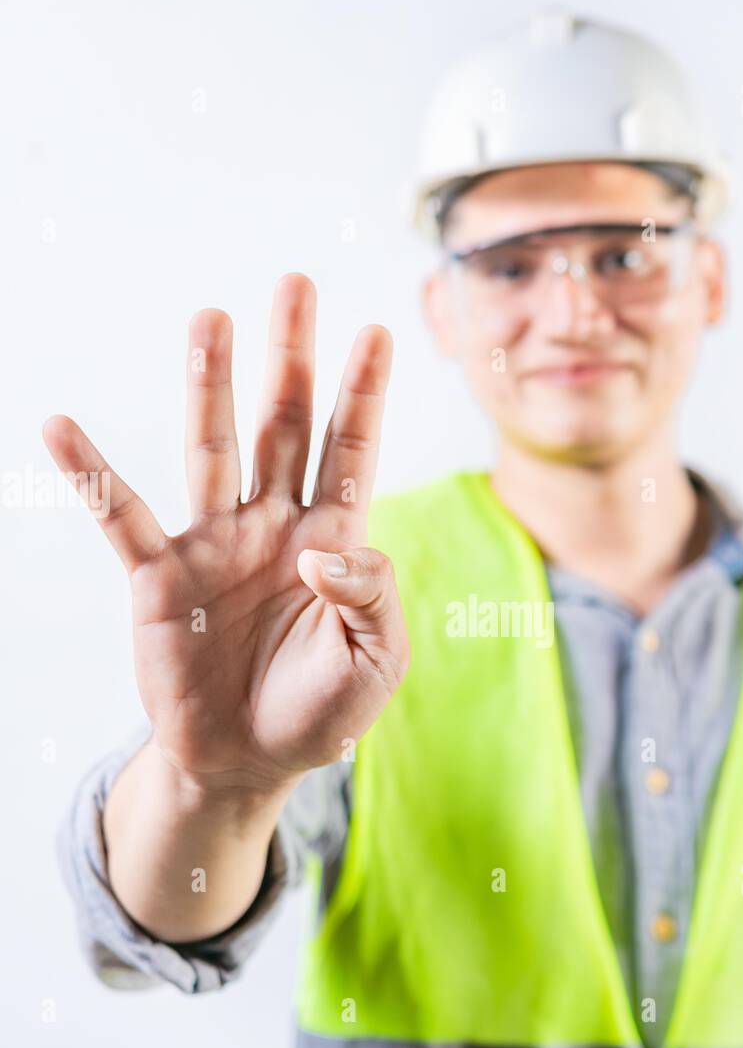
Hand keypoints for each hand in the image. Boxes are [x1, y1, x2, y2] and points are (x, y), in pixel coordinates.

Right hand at [43, 273, 408, 795]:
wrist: (249, 762)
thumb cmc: (321, 710)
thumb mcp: (374, 662)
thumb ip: (372, 600)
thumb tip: (329, 553)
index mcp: (333, 541)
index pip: (351, 453)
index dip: (363, 395)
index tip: (376, 331)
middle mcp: (274, 526)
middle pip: (285, 425)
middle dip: (291, 358)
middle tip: (296, 284)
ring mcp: (215, 543)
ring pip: (211, 449)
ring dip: (209, 384)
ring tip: (211, 318)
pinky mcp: (162, 577)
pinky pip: (122, 516)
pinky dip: (92, 474)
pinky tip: (60, 426)